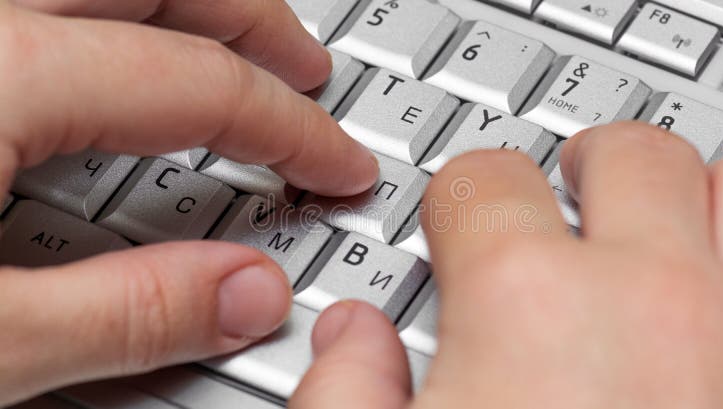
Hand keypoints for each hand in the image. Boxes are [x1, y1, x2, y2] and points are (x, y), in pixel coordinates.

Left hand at [0, 1, 376, 404]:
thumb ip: (124, 314)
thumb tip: (248, 297)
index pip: (198, 84)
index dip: (292, 129)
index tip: (341, 167)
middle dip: (255, 22)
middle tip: (309, 71)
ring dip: (189, 11)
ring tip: (237, 52)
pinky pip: (45, 12)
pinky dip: (114, 31)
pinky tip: (121, 84)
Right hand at [292, 122, 722, 408]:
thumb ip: (346, 391)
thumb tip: (351, 336)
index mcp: (527, 306)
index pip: (483, 181)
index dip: (462, 198)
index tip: (465, 222)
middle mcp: (657, 304)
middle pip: (629, 154)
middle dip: (588, 171)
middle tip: (569, 205)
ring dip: (704, 197)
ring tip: (665, 234)